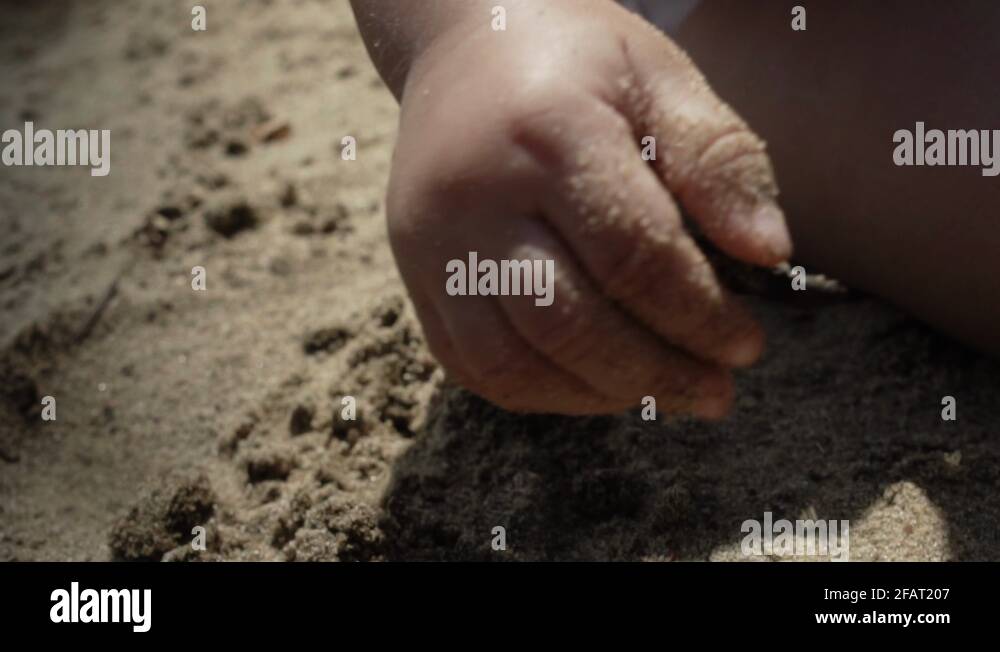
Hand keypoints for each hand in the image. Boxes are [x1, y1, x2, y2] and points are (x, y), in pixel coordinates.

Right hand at [386, 0, 791, 415]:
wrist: (464, 45)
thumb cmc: (577, 59)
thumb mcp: (658, 76)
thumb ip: (717, 158)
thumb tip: (769, 254)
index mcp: (547, 134)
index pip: (634, 255)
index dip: (700, 316)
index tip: (747, 346)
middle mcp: (473, 198)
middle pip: (567, 324)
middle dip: (654, 373)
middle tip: (715, 391)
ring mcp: (431, 245)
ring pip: (509, 361)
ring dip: (596, 395)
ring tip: (659, 393)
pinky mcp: (415, 275)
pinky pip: (469, 365)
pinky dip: (538, 392)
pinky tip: (593, 384)